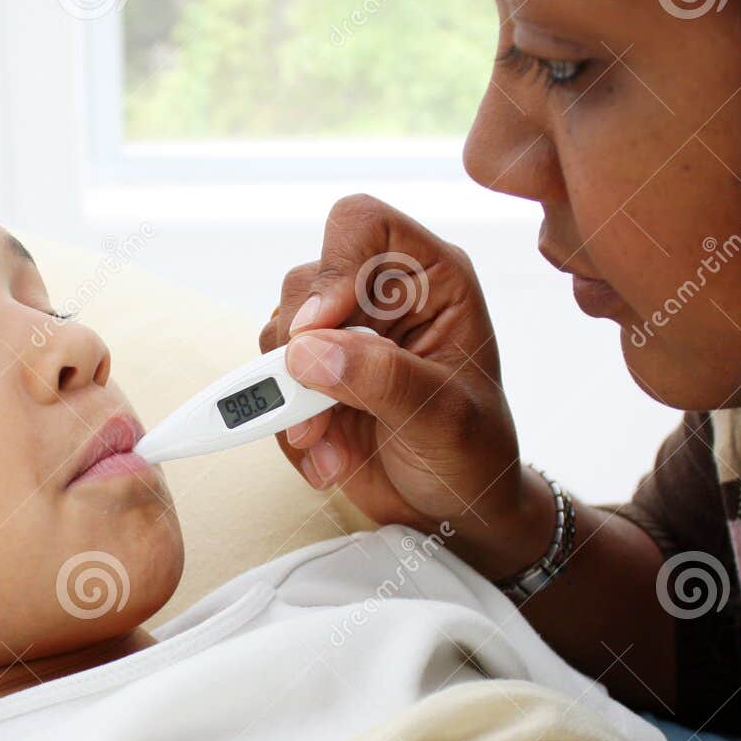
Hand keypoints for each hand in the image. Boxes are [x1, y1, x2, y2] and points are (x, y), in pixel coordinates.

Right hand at [260, 195, 544, 580]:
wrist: (454, 513)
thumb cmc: (473, 454)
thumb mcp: (444, 418)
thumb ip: (381, 377)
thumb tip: (306, 350)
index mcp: (430, 280)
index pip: (364, 226)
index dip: (334, 268)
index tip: (320, 327)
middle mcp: (382, 298)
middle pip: (306, 282)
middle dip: (299, 351)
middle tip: (315, 409)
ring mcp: (343, 337)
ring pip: (278, 333)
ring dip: (289, 397)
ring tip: (327, 443)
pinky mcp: (314, 378)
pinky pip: (267, 385)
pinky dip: (284, 427)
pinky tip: (326, 458)